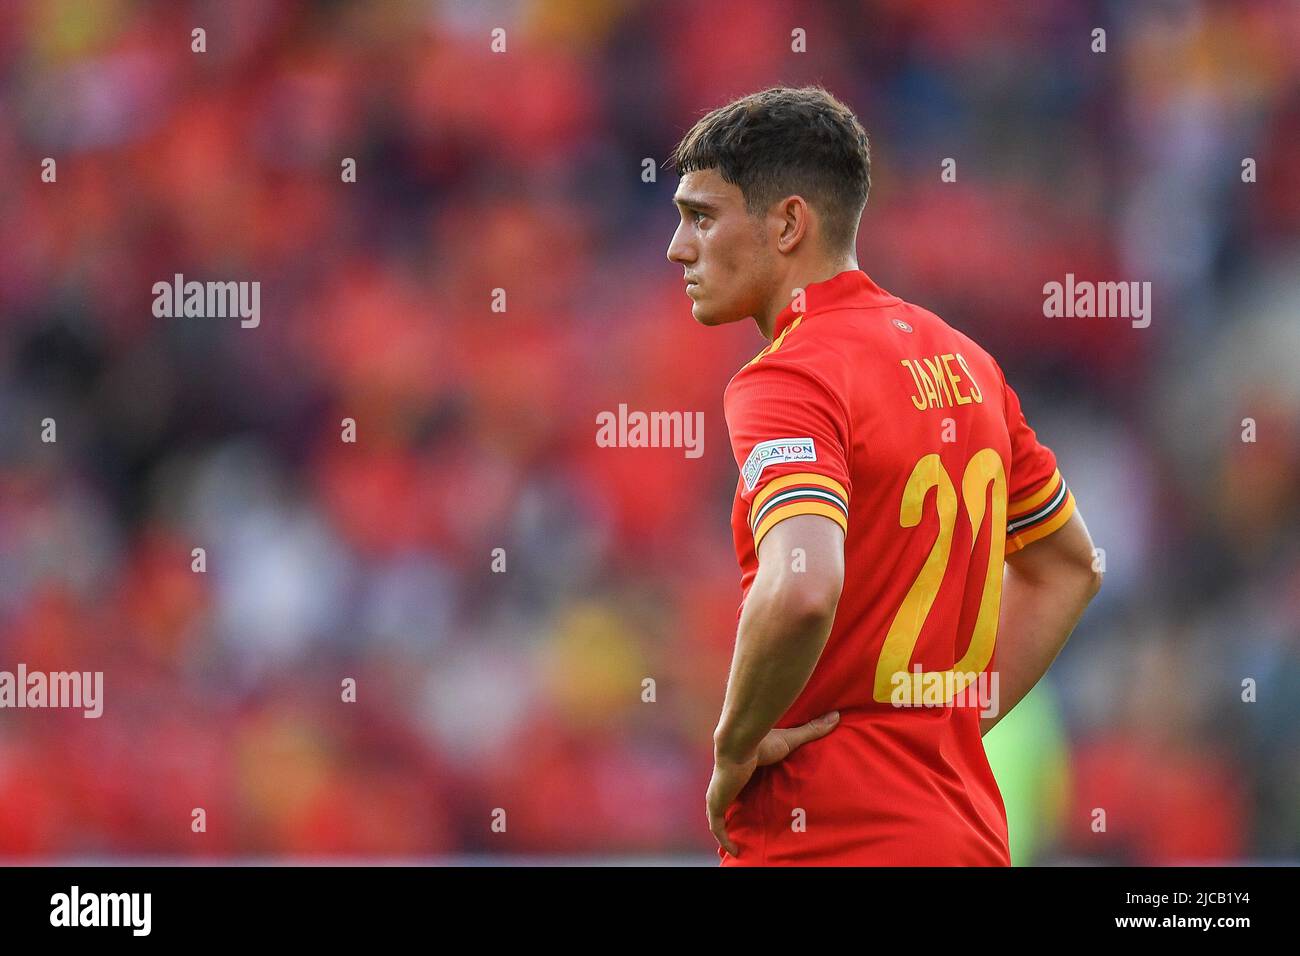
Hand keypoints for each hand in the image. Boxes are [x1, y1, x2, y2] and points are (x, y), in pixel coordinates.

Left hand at [707, 710, 839, 856]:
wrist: (740, 741)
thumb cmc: (762, 741)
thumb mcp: (791, 739)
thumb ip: (812, 730)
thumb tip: (836, 716)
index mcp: (739, 771)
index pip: (739, 786)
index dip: (743, 795)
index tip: (752, 805)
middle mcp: (726, 784)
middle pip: (727, 802)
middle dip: (733, 813)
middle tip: (746, 829)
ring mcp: (718, 795)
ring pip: (718, 816)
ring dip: (726, 829)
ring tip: (738, 844)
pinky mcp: (716, 804)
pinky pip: (718, 827)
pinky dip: (724, 838)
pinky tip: (735, 851)